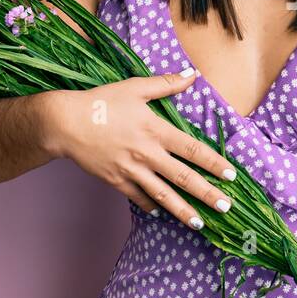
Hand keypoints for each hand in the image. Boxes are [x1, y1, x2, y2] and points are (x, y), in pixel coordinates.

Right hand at [42, 70, 236, 229]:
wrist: (65, 123)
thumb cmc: (101, 102)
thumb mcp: (135, 87)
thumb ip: (166, 84)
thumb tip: (193, 74)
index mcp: (155, 130)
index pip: (192, 150)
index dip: (214, 163)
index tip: (231, 175)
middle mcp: (147, 153)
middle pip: (183, 177)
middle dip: (207, 193)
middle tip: (226, 206)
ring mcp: (131, 170)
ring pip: (162, 194)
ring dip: (182, 210)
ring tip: (200, 223)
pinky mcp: (115, 180)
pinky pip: (137, 197)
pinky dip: (150, 206)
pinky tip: (161, 213)